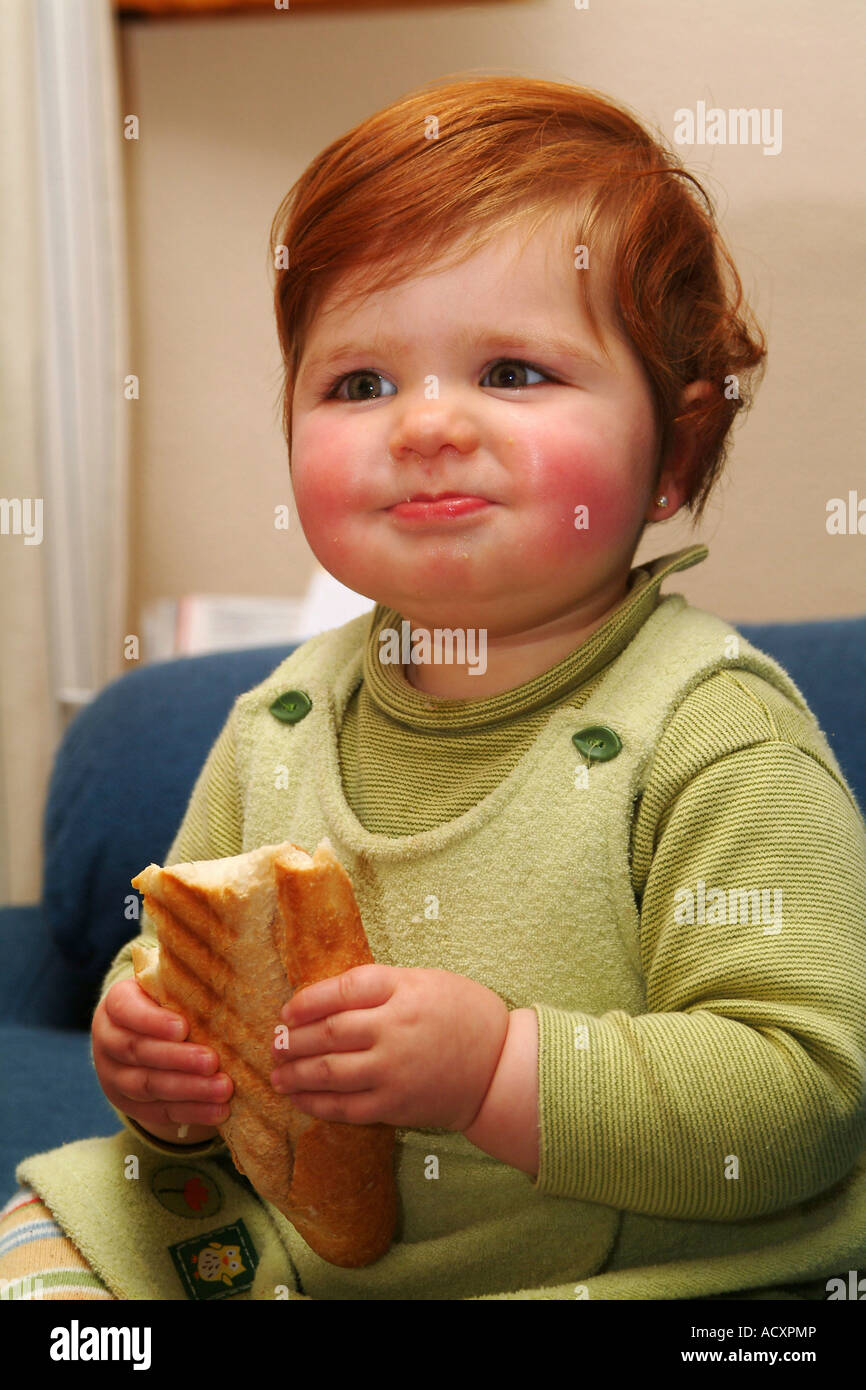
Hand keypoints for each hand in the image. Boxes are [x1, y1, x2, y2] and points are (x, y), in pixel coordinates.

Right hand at [92, 978, 233, 1143]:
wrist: (145, 1032)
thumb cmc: (167, 1002)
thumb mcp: (168, 987)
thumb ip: (184, 986)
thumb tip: (224, 984)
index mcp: (116, 1003)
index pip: (126, 1010)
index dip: (153, 1021)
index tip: (183, 1028)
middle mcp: (108, 1040)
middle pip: (137, 1051)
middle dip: (177, 1059)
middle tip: (212, 1061)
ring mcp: (114, 1076)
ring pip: (146, 1086)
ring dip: (188, 1089)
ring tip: (222, 1088)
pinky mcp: (130, 1104)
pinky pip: (158, 1112)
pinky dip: (190, 1111)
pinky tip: (217, 1110)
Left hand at [269, 964, 508, 1131]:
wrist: (501, 1067)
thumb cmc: (465, 1014)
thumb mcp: (428, 980)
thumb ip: (382, 986)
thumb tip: (329, 996)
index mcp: (403, 990)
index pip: (343, 990)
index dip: (308, 1001)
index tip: (287, 1010)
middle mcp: (394, 1029)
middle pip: (329, 1033)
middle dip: (294, 1040)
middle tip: (274, 1043)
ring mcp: (393, 1070)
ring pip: (330, 1072)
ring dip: (296, 1074)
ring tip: (277, 1074)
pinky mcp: (395, 1105)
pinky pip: (345, 1107)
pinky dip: (317, 1104)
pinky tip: (300, 1099)